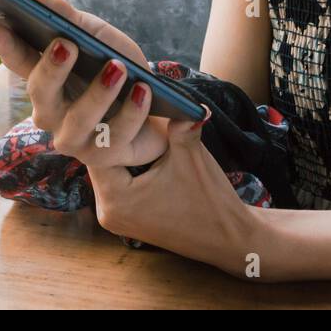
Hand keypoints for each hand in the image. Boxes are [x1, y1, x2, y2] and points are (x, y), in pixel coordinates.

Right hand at [0, 0, 168, 167]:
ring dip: (98, 93)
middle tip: (66, 44)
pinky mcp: (102, 157)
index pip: (18, 60)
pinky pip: (116, 134)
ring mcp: (73, 137)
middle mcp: (49, 111)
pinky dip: (132, 110)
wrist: (155, 109)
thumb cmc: (115, 68)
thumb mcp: (98, 38)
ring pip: (78, 118)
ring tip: (117, 67)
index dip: (5, 45)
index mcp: (44, 78)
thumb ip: (72, 20)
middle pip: (40, 92)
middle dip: (52, 68)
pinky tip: (142, 90)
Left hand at [87, 107, 263, 277]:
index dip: (112, 121)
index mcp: (116, 201)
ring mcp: (116, 217)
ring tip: (131, 115)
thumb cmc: (211, 202)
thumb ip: (178, 123)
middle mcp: (108, 212)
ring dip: (123, 145)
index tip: (122, 96)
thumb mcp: (192, 157)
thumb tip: (172, 92)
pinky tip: (142, 139)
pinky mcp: (128, 216)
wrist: (230, 239)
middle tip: (124, 99)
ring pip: (110, 167)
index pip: (99, 149)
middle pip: (100, 158)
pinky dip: (130, 160)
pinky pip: (119, 179)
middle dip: (116, 131)